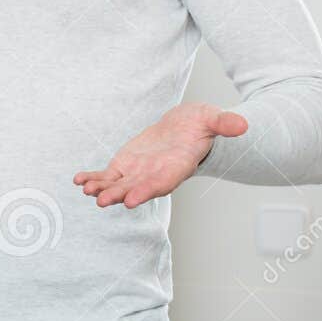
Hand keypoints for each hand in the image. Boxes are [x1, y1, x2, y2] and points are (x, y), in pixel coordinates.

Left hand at [74, 102, 247, 208]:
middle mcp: (156, 175)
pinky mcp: (125, 166)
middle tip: (101, 200)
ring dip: (102, 189)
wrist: (185, 126)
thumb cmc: (201, 124)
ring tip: (86, 189)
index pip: (162, 182)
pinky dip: (94, 178)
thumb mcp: (213, 119)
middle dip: (119, 195)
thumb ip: (224, 124)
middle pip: (136, 188)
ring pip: (118, 185)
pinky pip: (107, 176)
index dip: (147, 190)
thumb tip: (243, 125)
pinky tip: (79, 181)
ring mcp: (138, 172)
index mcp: (177, 167)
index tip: (132, 200)